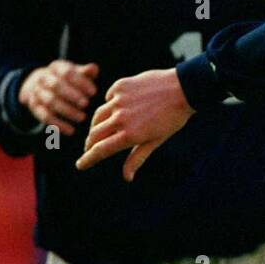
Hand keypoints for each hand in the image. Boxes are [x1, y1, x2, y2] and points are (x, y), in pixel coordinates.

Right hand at [18, 60, 98, 134]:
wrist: (42, 84)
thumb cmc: (68, 79)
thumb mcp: (76, 72)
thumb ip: (86, 72)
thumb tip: (93, 68)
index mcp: (56, 67)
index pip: (67, 72)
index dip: (80, 82)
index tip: (94, 92)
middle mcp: (43, 78)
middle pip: (56, 86)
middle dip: (72, 95)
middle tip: (86, 104)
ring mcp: (37, 92)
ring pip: (50, 102)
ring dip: (67, 111)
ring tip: (82, 118)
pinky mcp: (34, 107)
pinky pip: (44, 116)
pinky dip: (58, 124)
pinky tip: (71, 130)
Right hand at [75, 68, 193, 180]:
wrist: (184, 88)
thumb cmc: (173, 117)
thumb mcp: (156, 140)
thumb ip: (138, 157)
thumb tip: (127, 177)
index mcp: (130, 134)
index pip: (101, 150)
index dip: (88, 159)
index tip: (80, 165)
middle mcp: (121, 118)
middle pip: (95, 134)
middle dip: (90, 144)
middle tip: (90, 149)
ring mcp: (119, 100)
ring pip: (97, 116)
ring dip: (96, 126)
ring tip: (99, 131)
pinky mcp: (120, 86)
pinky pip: (107, 98)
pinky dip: (109, 105)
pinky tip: (116, 108)